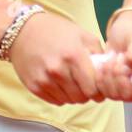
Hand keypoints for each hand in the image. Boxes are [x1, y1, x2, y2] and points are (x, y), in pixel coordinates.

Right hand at [6, 12, 126, 105]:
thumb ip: (98, 53)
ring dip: (74, 95)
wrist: (21, 31)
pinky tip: (60, 83)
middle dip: (87, 94)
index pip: (93, 88)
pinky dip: (61, 96)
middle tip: (86, 85)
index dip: (99, 90)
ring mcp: (45, 80)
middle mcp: (58, 70)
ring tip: (72, 82)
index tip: (99, 88)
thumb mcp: (81, 34)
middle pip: (82, 98)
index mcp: (74, 56)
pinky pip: (55, 101)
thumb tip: (109, 72)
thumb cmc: (54, 31)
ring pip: (69, 101)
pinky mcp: (34, 86)